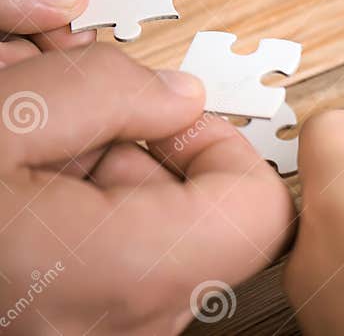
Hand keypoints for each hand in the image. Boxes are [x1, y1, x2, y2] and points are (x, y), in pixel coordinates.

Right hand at [0, 45, 293, 334]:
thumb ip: (103, 91)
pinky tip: (17, 195)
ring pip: (148, 246)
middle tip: (65, 123)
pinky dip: (72, 223)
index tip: (167, 113)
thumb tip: (175, 93)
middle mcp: (119, 325)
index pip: (259, 212)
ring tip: (27, 155)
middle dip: (138, 153)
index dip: (221, 145)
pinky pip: (106, 271)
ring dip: (97, 184)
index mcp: (122, 271)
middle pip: (199, 224)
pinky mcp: (64, 333)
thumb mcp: (0, 118)